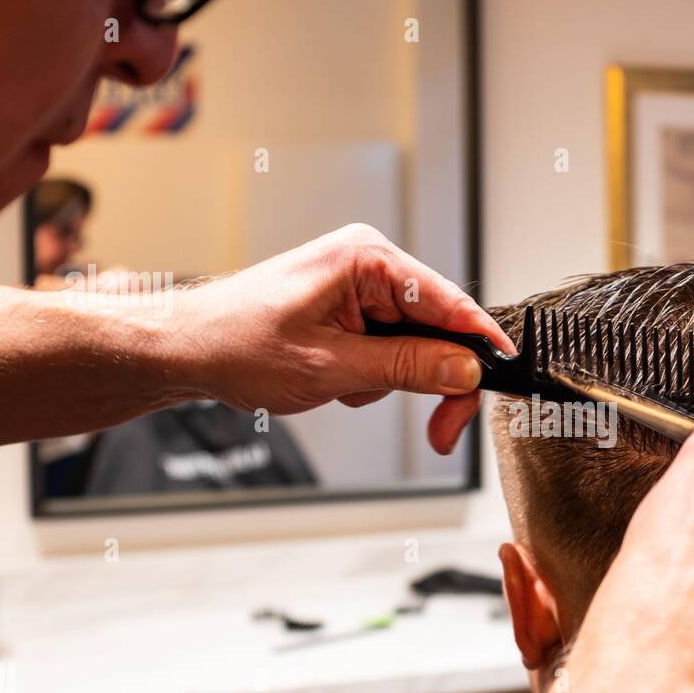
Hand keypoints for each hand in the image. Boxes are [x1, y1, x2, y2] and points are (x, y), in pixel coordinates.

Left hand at [171, 224, 513, 453]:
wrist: (185, 349)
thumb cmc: (238, 344)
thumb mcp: (332, 367)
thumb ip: (407, 368)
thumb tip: (467, 368)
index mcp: (368, 259)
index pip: (450, 303)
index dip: (483, 345)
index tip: (508, 375)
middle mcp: (369, 263)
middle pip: (440, 328)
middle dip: (435, 380)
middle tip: (440, 433)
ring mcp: (359, 285)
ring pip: (415, 345)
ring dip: (392, 380)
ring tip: (344, 388)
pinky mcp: (349, 307)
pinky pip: (389, 347)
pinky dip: (372, 375)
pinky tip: (337, 380)